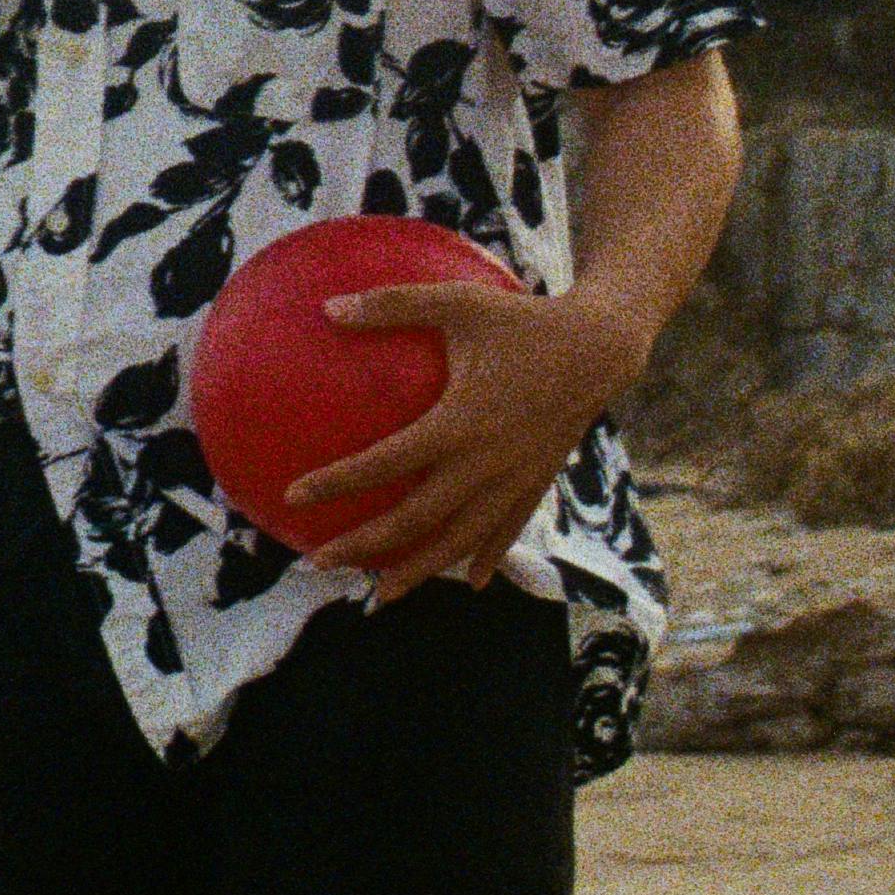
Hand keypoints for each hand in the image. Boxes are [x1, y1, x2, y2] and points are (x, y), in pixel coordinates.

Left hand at [281, 276, 653, 589]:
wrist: (602, 348)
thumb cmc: (524, 319)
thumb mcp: (458, 301)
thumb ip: (392, 304)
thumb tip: (327, 306)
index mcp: (459, 423)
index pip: (386, 463)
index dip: (338, 481)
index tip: (293, 495)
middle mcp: (485, 464)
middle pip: (416, 520)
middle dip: (365, 545)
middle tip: (319, 561)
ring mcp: (513, 481)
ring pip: (460, 540)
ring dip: (418, 569)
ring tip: (381, 593)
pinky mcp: (537, 483)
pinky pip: (506, 530)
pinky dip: (486, 557)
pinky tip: (470, 581)